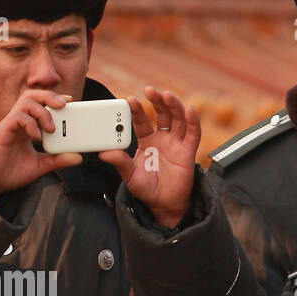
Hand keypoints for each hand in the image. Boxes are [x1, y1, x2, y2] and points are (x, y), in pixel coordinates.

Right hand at [0, 89, 81, 196]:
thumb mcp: (40, 166)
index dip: (54, 99)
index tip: (70, 102)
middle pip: (33, 95)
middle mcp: (19, 121)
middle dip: (50, 96)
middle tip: (65, 105)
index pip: (41, 104)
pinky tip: (37, 137)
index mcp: (27, 126)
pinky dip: (31, 123)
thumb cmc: (11, 172)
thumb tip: (78, 157)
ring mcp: (10, 124)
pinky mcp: (4, 129)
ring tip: (51, 128)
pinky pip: (18, 116)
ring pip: (26, 101)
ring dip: (42, 111)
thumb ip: (57, 160)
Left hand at [97, 87, 198, 227]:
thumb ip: (120, 163)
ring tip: (167, 95)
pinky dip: (193, 121)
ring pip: (177, 118)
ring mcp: (176, 143)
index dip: (137, 110)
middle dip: (157, 101)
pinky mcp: (188, 151)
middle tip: (150, 90)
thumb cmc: (146, 189)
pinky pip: (193, 133)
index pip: (142, 121)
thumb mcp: (130, 176)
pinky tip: (189, 110)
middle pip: (162, 114)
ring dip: (173, 105)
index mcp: (146, 140)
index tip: (130, 100)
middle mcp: (162, 138)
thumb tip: (103, 153)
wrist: (163, 204)